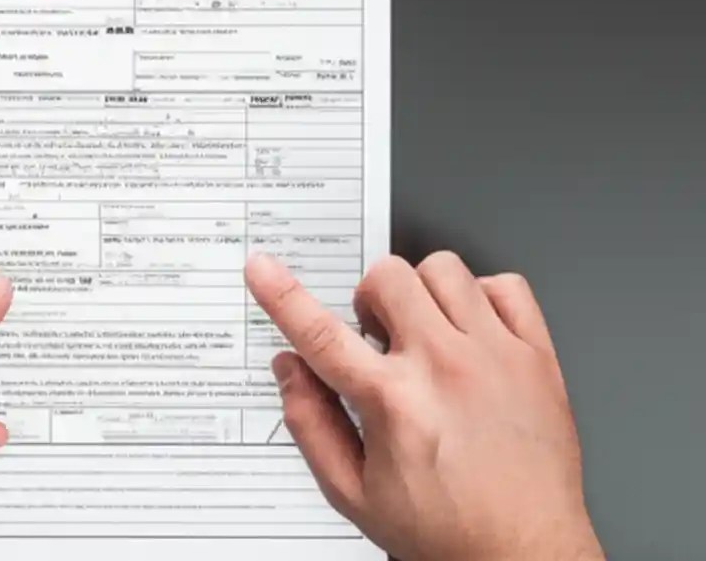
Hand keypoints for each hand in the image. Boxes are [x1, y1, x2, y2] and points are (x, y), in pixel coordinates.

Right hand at [245, 251, 603, 560]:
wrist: (525, 554)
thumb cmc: (446, 530)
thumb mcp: (354, 493)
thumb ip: (311, 424)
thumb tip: (289, 370)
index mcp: (394, 402)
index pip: (320, 333)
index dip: (282, 295)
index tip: (263, 268)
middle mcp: (445, 368)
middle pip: (387, 278)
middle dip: (369, 298)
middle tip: (377, 334)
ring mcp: (496, 356)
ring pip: (445, 269)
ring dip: (422, 292)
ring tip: (425, 330)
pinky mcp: (537, 356)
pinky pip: (506, 285)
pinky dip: (482, 296)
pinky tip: (471, 330)